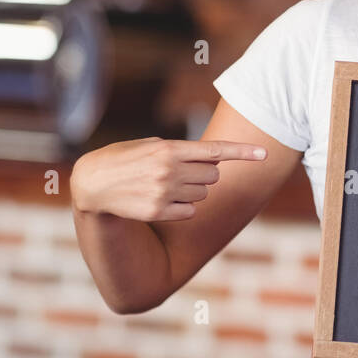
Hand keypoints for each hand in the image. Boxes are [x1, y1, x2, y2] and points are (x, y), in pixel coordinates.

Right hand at [70, 137, 267, 221]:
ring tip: (165, 185)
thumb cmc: (124, 159)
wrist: (93, 184)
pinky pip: (190, 211)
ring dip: (192, 189)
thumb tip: (213, 160)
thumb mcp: (150, 145)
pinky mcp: (159, 212)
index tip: (264, 154)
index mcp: (170, 149)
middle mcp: (170, 170)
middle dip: (205, 173)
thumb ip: (180, 150)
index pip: (216, 150)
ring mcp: (165, 192)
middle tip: (181, 171)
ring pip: (203, 193)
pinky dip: (182, 207)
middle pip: (214, 174)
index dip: (243, 152)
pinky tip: (161, 201)